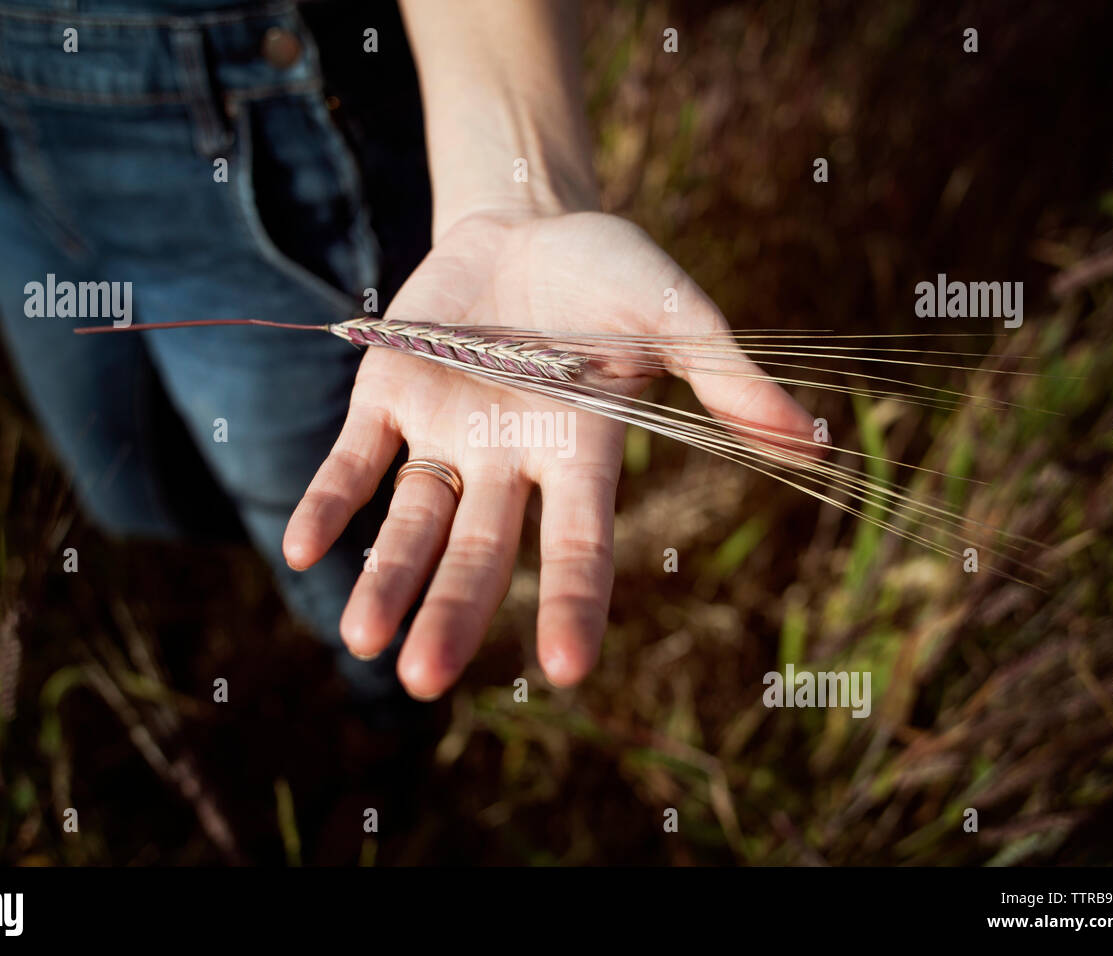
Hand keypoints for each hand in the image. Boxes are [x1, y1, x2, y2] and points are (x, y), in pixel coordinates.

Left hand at [282, 210, 813, 699]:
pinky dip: (330, 500)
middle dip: (455, 611)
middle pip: (481, 551)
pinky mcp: (389, 396)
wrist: (529, 227)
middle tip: (424, 679)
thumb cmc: (612, 277)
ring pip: (413, 522)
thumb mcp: (675, 315)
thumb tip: (809, 444)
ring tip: (361, 644)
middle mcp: (510, 462)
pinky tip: (302, 549)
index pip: (580, 542)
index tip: (566, 667)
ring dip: (386, 578)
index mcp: (581, 452)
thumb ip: (726, 377)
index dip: (575, 599)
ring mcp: (446, 434)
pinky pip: (356, 459)